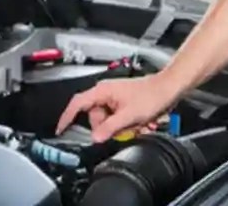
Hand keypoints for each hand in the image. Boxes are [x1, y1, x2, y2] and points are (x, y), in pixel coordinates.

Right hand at [55, 73, 181, 141]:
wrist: (167, 89)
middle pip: (93, 117)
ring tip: (133, 125)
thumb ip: (110, 127)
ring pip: (105, 120)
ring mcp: (113, 98)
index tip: (60, 129)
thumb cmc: (152, 95)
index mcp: (102, 91)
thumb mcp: (129, 116)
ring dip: (117, 127)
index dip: (66, 117)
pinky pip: (114, 118)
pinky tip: (136, 123)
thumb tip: (95, 138)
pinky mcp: (121, 103)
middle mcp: (105, 93)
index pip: (77, 104)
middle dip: (105, 128)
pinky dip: (123, 124)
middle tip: (120, 130)